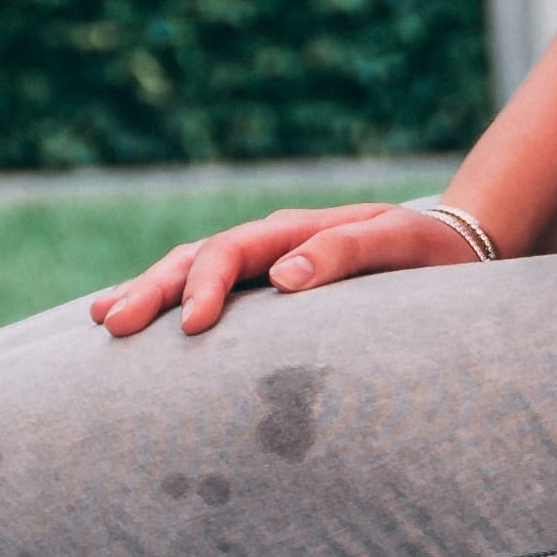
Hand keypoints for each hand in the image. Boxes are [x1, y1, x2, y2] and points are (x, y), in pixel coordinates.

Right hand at [88, 196, 495, 337]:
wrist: (453, 252)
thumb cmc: (432, 254)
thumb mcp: (401, 246)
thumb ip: (346, 254)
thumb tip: (282, 278)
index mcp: (297, 230)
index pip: (234, 251)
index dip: (207, 284)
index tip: (191, 326)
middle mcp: (271, 243)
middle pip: (196, 258)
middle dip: (152, 289)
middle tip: (112, 323)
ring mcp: (263, 265)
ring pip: (190, 271)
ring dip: (147, 293)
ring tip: (103, 319)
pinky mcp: (265, 293)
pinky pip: (206, 292)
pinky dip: (168, 304)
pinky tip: (136, 324)